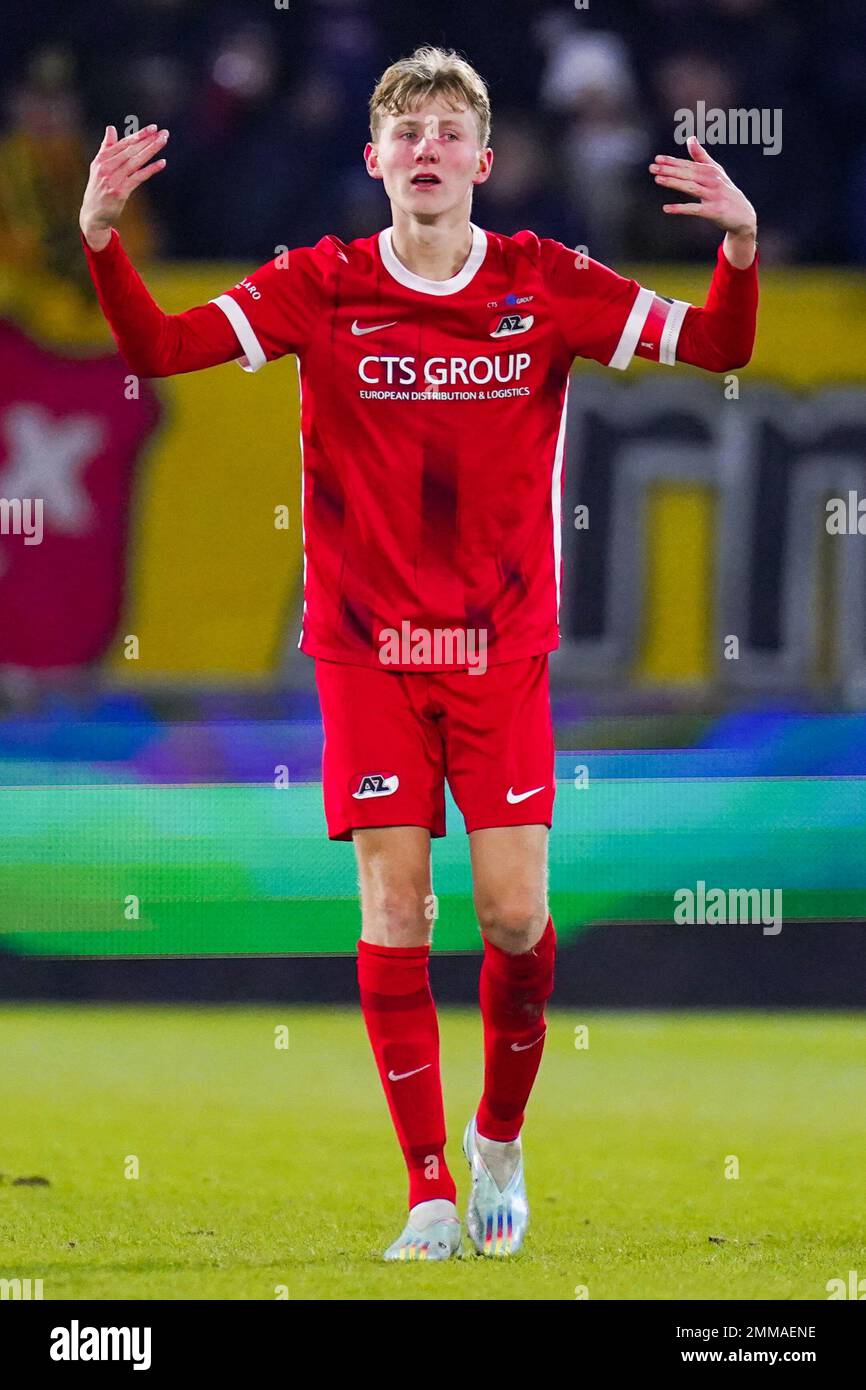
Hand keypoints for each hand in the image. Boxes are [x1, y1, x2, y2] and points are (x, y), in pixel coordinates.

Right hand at [79, 124, 168, 249]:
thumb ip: (106, 147)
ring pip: (136, 161)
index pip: (124, 144)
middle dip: (148, 140)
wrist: (93, 215)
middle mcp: (106, 167)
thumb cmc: (98, 189)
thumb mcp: (99, 166)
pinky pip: (138, 177)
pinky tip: (162, 163)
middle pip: (131, 150)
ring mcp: (113, 179)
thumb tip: (111, 128)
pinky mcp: (120, 192)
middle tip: (164, 133)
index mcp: (102, 159)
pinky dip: (150, 169)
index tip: (153, 128)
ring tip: (163, 142)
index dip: (139, 135)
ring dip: (151, 150)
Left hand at [649, 135, 756, 266]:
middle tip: (652, 167)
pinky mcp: (714, 211)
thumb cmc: (725, 192)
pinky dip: (681, 208)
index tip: (657, 159)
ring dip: (674, 182)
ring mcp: (714, 196)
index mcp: (711, 171)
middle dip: (670, 170)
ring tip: (658, 180)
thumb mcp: (715, 172)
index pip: (689, 165)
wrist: (743, 215)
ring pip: (691, 187)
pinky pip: (695, 209)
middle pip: (688, 174)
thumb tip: (690, 138)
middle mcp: (713, 180)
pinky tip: (667, 208)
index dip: (673, 161)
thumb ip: (701, 156)